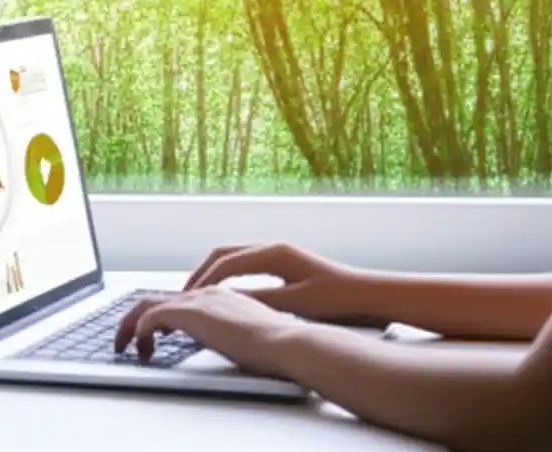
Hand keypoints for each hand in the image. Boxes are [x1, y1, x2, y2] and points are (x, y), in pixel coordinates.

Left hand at [113, 287, 305, 376]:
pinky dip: (139, 330)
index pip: (177, 301)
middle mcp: (205, 293)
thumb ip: (226, 333)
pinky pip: (150, 316)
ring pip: (146, 304)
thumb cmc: (274, 345)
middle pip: (155, 297)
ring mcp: (197, 300)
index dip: (159, 319)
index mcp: (218, 296)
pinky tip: (142, 346)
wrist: (285, 342)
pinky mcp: (190, 312)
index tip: (154, 338)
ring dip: (129, 325)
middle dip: (133, 319)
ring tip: (125, 346)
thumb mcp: (244, 336)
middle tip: (126, 341)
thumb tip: (218, 343)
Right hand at [185, 243, 364, 321]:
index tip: (187, 297)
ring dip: (213, 272)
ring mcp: (279, 254)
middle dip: (201, 271)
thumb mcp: (295, 304)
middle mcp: (274, 248)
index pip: (227, 263)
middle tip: (183, 293)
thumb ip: (260, 300)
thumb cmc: (338, 299)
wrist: (368, 295)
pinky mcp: (285, 264)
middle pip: (225, 253)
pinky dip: (228, 275)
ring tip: (198, 293)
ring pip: (234, 257)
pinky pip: (246, 265)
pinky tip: (226, 293)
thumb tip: (227, 300)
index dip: (204, 281)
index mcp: (275, 254)